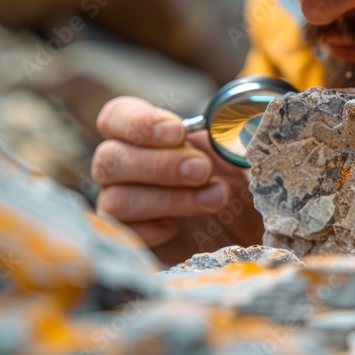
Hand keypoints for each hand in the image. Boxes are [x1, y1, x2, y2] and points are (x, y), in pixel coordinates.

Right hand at [92, 96, 263, 264]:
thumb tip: (233, 121)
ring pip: (115, 200)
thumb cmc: (233, 178)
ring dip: (170, 199)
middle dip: (160, 165)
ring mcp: (120, 202)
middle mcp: (121, 166)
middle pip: (109, 160)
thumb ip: (228, 131)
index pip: (116, 117)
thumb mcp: (236, 151)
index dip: (140, 123)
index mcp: (141, 133)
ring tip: (216, 197)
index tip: (178, 132)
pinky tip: (181, 226)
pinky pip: (124, 234)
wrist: (245, 226)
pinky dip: (155, 230)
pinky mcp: (129, 237)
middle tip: (203, 170)